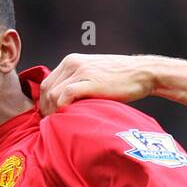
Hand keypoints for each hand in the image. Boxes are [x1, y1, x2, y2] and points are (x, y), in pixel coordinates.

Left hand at [39, 53, 157, 114]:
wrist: (142, 72)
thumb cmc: (121, 79)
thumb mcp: (93, 75)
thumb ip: (77, 83)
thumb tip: (64, 103)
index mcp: (71, 61)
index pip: (46, 83)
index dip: (44, 103)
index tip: (49, 117)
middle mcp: (72, 63)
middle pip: (46, 89)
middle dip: (46, 109)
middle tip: (52, 124)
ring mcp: (81, 71)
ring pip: (53, 93)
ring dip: (53, 112)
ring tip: (59, 124)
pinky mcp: (90, 81)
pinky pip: (66, 95)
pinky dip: (62, 108)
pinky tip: (68, 117)